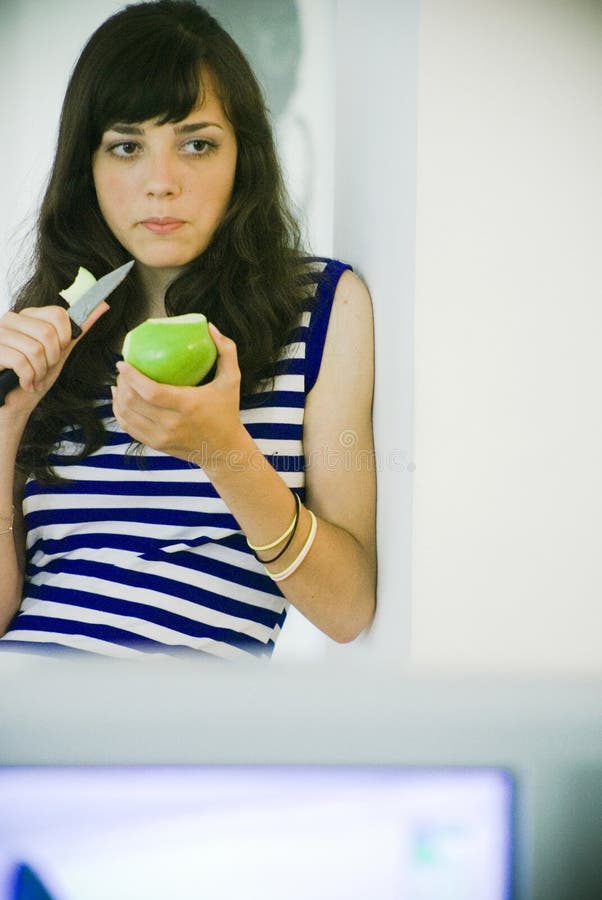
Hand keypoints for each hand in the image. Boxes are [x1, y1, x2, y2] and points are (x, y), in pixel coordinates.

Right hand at [0, 302, 108, 420]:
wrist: (13, 402)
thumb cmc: (36, 377)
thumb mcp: (60, 353)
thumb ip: (77, 331)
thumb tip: (102, 306)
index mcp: (28, 316)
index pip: (58, 314)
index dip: (65, 338)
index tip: (59, 353)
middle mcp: (11, 320)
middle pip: (48, 332)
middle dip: (52, 358)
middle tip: (45, 370)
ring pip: (35, 349)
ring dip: (40, 371)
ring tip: (35, 378)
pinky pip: (20, 361)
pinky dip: (28, 378)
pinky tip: (25, 383)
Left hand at [111, 322, 243, 461]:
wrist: (224, 451)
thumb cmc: (227, 412)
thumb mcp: (232, 380)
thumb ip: (226, 351)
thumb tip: (210, 327)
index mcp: (187, 405)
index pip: (150, 391)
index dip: (131, 377)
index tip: (123, 363)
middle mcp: (171, 423)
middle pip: (133, 402)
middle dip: (122, 384)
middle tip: (123, 370)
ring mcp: (162, 437)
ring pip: (127, 416)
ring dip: (118, 398)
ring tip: (120, 383)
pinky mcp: (156, 445)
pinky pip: (129, 428)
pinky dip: (120, 413)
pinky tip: (120, 401)